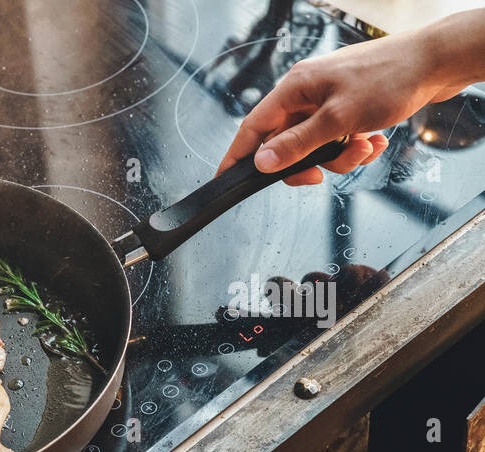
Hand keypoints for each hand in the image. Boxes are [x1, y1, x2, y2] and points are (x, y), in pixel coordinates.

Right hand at [218, 27, 466, 184]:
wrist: (437, 61)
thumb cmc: (390, 77)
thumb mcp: (338, 119)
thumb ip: (297, 144)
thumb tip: (262, 161)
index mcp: (295, 88)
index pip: (254, 127)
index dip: (238, 156)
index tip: (225, 179)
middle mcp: (308, 93)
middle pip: (287, 142)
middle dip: (307, 162)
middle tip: (321, 175)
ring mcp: (329, 99)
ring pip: (315, 145)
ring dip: (339, 156)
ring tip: (363, 147)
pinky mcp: (349, 106)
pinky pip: (338, 138)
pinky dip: (354, 147)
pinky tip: (374, 140)